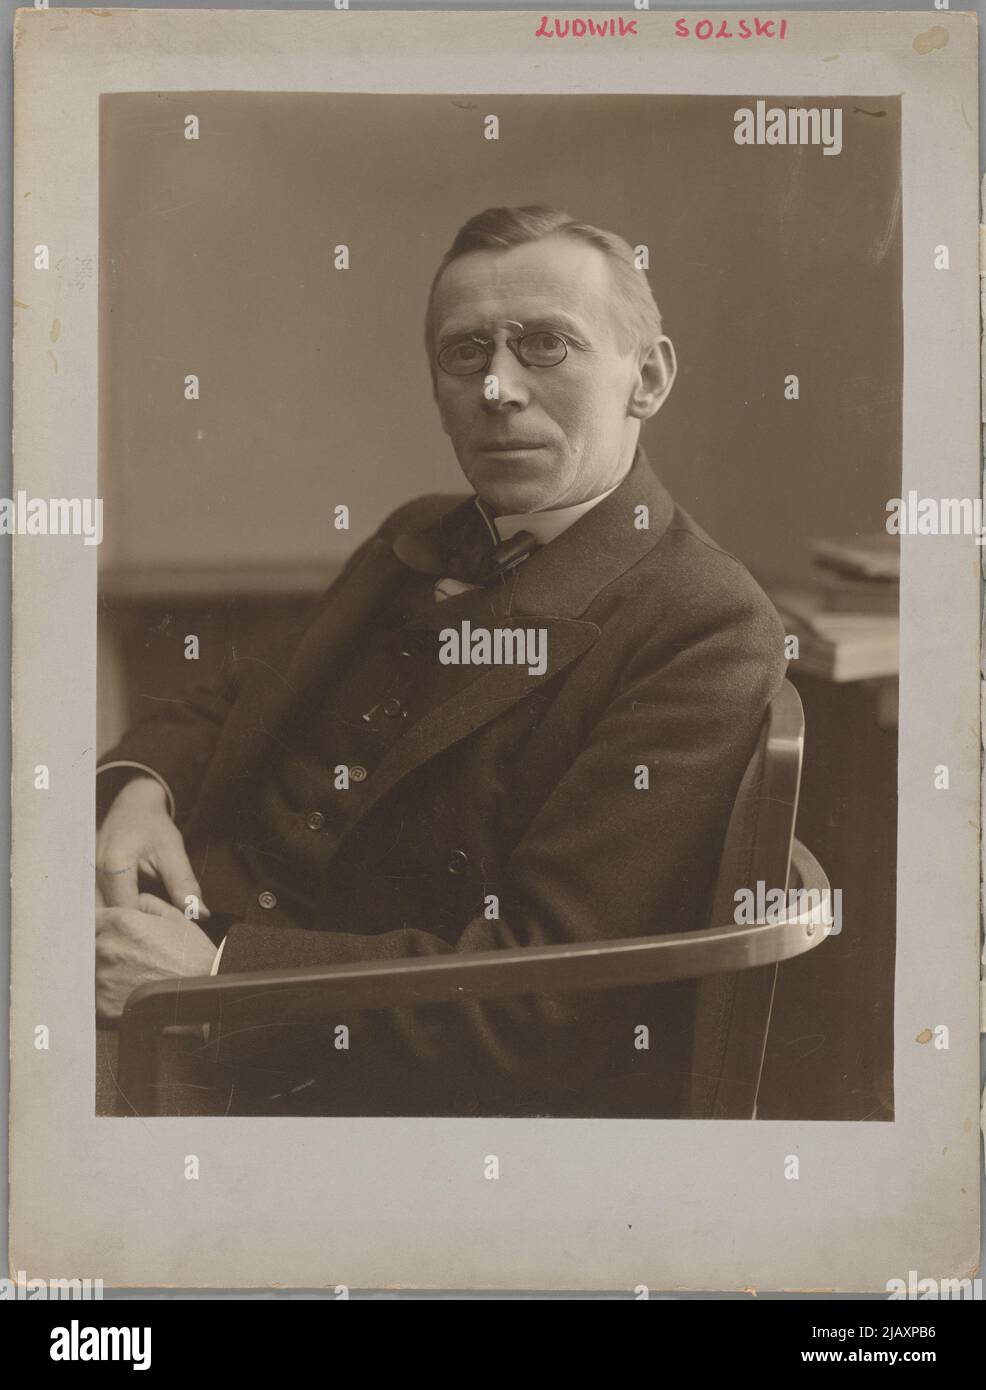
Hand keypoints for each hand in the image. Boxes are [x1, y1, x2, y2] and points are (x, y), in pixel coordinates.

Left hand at [95, 893, 217, 1021]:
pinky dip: (105, 995)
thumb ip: (145, 903)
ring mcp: (102, 977)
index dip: (98, 926)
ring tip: (123, 977)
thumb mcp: (173, 917)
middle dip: (98, 949)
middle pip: (86, 945)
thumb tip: (132, 902)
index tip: (103, 933)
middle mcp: (105, 947)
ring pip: (88, 971)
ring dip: (100, 972)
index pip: (90, 919)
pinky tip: (124, 993)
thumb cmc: (192, 954)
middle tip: (119, 958)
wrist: (203, 991)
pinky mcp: (103, 1004)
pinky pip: (94, 997)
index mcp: (119, 922)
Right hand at [96, 775, 208, 918]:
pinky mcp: (83, 880)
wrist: (132, 804)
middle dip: (130, 925)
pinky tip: (127, 912)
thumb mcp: (173, 852)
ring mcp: (83, 877)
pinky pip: (93, 904)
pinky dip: (109, 912)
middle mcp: (91, 872)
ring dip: (118, 921)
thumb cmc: (153, 825)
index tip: (163, 926)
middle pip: (106, 915)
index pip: (126, 910)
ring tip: (139, 920)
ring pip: (97, 913)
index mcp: (114, 865)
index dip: (145, 922)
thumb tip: (201, 914)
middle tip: (152, 928)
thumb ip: (184, 885)